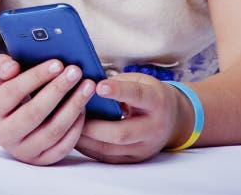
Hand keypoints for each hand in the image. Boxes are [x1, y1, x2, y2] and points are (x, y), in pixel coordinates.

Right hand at [0, 54, 96, 165]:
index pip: (13, 92)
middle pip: (35, 113)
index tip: (57, 63)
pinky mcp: (40, 160)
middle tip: (76, 71)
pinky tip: (83, 107)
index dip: (36, 77)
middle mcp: (5, 135)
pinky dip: (76, 126)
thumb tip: (13, 68)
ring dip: (73, 107)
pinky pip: (63, 146)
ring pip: (52, 131)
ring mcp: (23, 151)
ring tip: (86, 87)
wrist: (3, 120)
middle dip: (58, 90)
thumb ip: (1, 66)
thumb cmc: (4, 91)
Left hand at [75, 73, 190, 162]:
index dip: (117, 91)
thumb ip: (116, 82)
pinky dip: (88, 148)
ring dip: (86, 139)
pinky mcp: (135, 159)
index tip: (98, 86)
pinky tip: (74, 136)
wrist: (174, 117)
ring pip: (111, 149)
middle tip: (72, 113)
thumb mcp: (139, 80)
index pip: (137, 96)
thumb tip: (85, 83)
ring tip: (66, 125)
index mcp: (156, 101)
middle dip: (93, 125)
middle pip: (121, 132)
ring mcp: (145, 147)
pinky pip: (108, 158)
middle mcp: (153, 127)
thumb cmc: (148, 93)